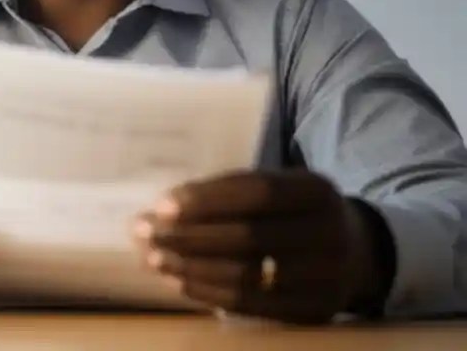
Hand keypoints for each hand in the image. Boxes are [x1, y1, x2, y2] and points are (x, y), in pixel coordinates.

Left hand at [133, 170, 380, 323]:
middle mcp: (330, 233)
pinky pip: (252, 304)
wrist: (356, 253)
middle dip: (188, 235)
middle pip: (248, 236)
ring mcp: (327, 277)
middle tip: (144, 233)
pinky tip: (180, 282)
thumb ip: (226, 193)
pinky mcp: (315, 310)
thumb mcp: (276, 190)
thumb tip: (160, 208)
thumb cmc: (293, 213)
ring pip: (247, 274)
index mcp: (318, 191)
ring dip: (191, 267)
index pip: (256, 191)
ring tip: (153, 258)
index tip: (161, 205)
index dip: (207, 199)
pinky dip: (210, 292)